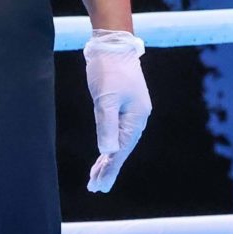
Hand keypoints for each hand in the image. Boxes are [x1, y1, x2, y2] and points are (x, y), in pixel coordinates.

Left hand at [83, 29, 149, 192]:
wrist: (112, 44)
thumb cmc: (108, 69)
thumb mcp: (105, 98)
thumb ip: (106, 125)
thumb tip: (109, 152)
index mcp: (136, 117)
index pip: (122, 150)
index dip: (110, 170)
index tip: (99, 186)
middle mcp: (137, 117)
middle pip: (122, 150)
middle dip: (108, 170)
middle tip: (95, 188)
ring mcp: (131, 112)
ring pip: (119, 142)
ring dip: (107, 161)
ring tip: (96, 179)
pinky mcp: (122, 106)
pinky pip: (116, 132)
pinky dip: (108, 145)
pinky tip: (103, 156)